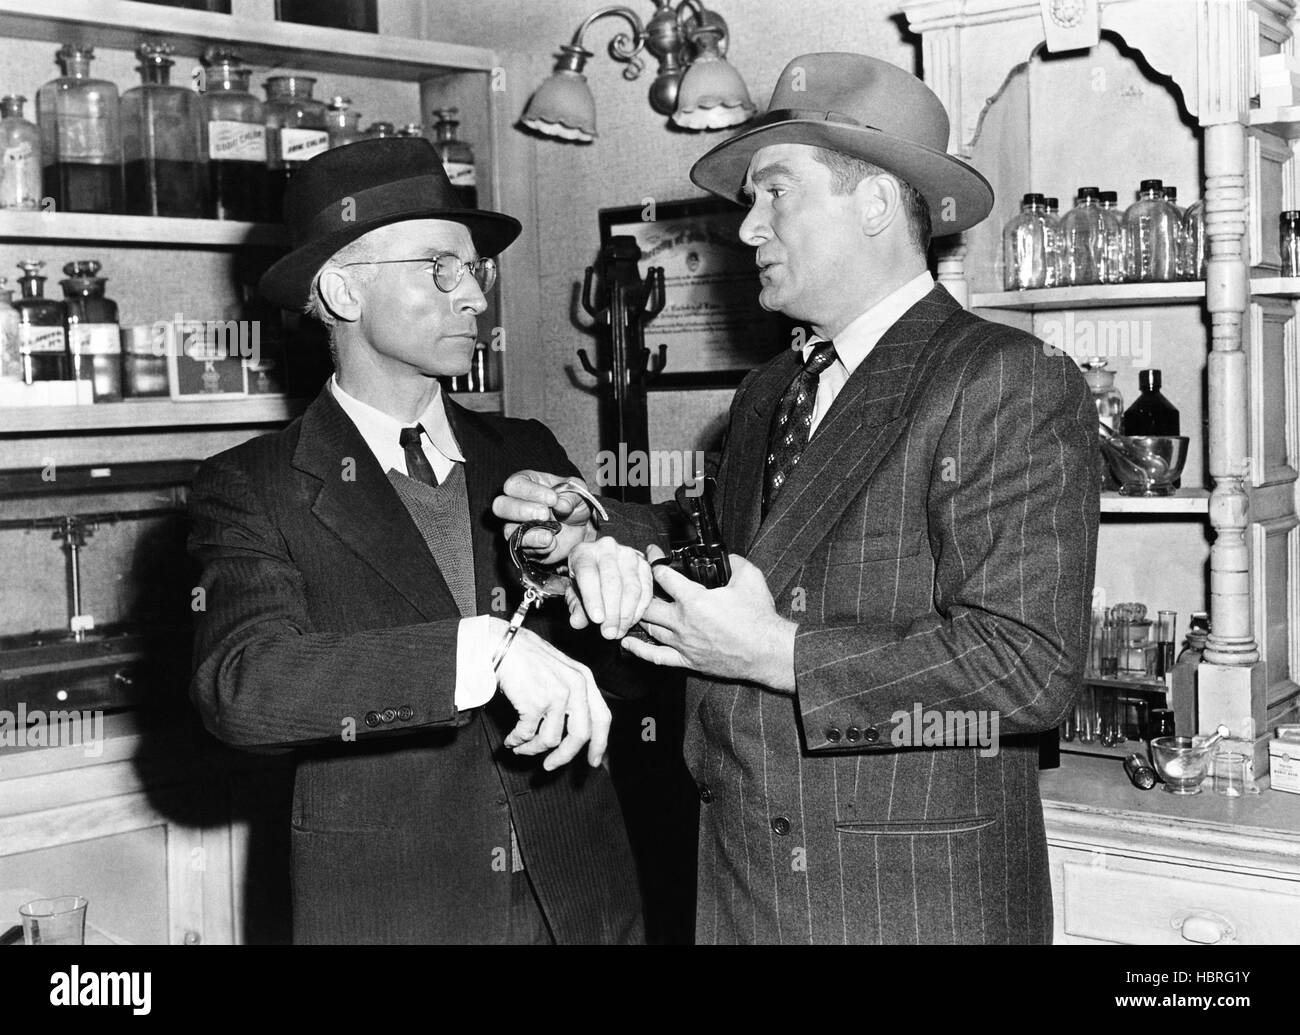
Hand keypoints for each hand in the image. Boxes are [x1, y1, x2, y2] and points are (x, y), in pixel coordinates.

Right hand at [492, 470, 596, 564]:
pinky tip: (552, 543)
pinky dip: (538, 547)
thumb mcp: (579, 493)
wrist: (581, 527)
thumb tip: (561, 505)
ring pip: (507, 531)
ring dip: (529, 533)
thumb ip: (571, 497)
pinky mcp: (524, 547)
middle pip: (500, 506)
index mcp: (526, 483)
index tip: (553, 498)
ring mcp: (517, 527)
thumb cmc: (574, 503)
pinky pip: (522, 549)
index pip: (515, 485)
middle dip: (521, 510)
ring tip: (550, 535)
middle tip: (545, 514)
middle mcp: (515, 504)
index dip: (531, 491)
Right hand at [494, 623, 609, 769]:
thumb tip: (574, 731)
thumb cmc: (526, 657)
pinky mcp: (535, 702)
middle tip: (550, 766)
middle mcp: (575, 687)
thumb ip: (572, 695)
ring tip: (521, 747)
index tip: (593, 761)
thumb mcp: (561, 670)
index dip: (600, 743)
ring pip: (550, 739)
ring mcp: (556, 694)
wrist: (502, 644)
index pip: (602, 718)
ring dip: (532, 748)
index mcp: (585, 679)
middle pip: (580, 735)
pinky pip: (527, 734)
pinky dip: (516, 741)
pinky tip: (511, 739)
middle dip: (564, 756)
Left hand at [565, 536, 653, 638]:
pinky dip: (639, 609)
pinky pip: (646, 589)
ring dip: (626, 614)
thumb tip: (577, 622)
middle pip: (612, 582)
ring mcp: (628, 555)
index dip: (593, 598)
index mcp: (584, 552)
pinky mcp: (644, 565)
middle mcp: (607, 548)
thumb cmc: (586, 580)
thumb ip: (577, 608)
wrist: (602, 566)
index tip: (597, 620)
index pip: (588, 573)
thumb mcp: (575, 592)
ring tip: (619, 632)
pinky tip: (630, 622)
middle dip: (612, 612)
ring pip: (632, 587)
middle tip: (609, 633)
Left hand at [621, 546, 797, 690]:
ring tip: (633, 606)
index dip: (654, 559)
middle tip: (637, 579)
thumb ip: (733, 562)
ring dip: (640, 615)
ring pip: (649, 627)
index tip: (652, 553)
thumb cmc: (759, 617)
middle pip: (647, 604)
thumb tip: (724, 557)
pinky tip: (627, 643)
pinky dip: (639, 650)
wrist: (768, 652)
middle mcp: (683, 622)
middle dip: (640, 588)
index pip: (663, 575)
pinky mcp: (687, 661)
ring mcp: (683, 643)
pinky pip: (656, 657)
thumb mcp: (750, 577)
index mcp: (695, 599)